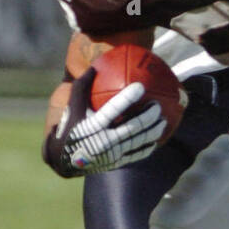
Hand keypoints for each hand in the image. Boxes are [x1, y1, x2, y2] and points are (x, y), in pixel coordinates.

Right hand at [42, 69, 167, 177]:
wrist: (65, 161)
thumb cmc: (69, 128)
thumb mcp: (72, 106)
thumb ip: (82, 86)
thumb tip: (96, 66)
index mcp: (93, 125)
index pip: (112, 109)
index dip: (127, 98)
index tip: (140, 86)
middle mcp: (104, 140)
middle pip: (132, 127)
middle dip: (148, 116)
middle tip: (157, 105)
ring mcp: (112, 153)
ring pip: (138, 142)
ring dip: (153, 131)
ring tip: (163, 120)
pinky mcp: (116, 163)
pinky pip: (136, 154)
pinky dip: (147, 147)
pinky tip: (156, 140)